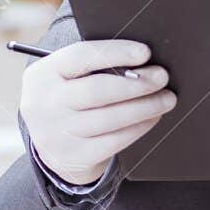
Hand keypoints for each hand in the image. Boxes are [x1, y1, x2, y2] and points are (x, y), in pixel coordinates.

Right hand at [19, 38, 176, 186]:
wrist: (48, 144)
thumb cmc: (67, 98)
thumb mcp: (65, 77)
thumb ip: (92, 66)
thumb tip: (141, 60)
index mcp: (43, 75)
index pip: (81, 56)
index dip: (116, 53)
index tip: (145, 52)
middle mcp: (46, 104)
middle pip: (97, 91)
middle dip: (136, 83)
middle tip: (161, 77)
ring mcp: (59, 134)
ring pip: (110, 118)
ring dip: (145, 106)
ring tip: (166, 98)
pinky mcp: (76, 156)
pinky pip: (115, 141)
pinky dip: (139, 127)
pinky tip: (152, 117)